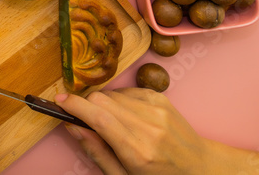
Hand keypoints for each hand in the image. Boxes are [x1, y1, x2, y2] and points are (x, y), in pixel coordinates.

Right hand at [55, 88, 207, 174]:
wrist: (200, 167)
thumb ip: (96, 152)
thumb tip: (72, 126)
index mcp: (138, 152)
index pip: (99, 118)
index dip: (74, 106)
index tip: (59, 101)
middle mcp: (149, 128)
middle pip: (101, 100)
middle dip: (86, 105)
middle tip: (84, 119)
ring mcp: (158, 110)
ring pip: (112, 93)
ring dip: (103, 104)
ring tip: (112, 123)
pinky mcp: (161, 98)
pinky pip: (126, 90)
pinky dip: (119, 100)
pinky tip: (127, 116)